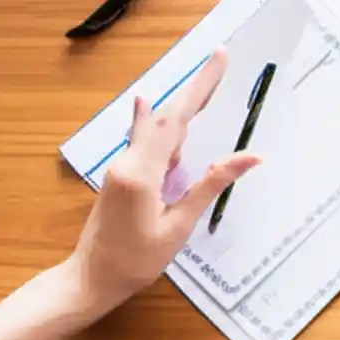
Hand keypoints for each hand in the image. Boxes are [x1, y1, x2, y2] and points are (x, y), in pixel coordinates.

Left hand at [68, 49, 259, 313]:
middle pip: (165, 116)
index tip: (218, 59)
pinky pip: (142, 142)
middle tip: (220, 62)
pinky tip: (144, 104)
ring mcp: (120, 168)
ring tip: (206, 86)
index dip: (199, 87)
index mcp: (141, 173)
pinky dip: (153, 124)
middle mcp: (127, 163)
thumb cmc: (135, 261)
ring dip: (181, 107)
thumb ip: (211, 185)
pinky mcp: (120, 176)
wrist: (90, 279)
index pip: (175, 119)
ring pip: (154, 128)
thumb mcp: (179, 225)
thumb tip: (249, 157)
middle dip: (196, 90)